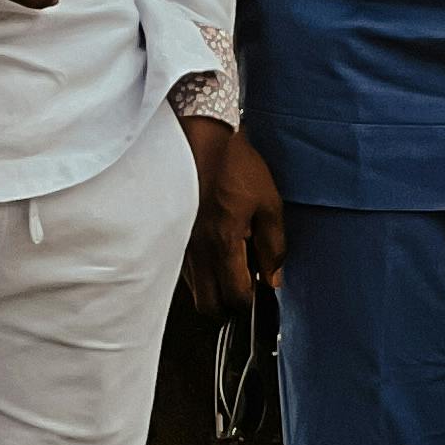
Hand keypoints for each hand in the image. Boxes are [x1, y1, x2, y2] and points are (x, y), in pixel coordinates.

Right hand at [181, 122, 284, 314]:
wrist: (199, 138)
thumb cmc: (235, 166)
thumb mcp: (269, 203)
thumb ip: (274, 246)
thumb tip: (273, 279)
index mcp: (223, 244)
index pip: (234, 298)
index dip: (249, 300)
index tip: (258, 288)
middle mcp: (196, 252)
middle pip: (207, 306)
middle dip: (227, 305)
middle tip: (242, 283)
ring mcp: (179, 246)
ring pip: (194, 289)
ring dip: (212, 286)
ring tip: (230, 259)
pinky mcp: (170, 237)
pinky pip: (184, 269)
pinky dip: (200, 269)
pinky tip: (213, 247)